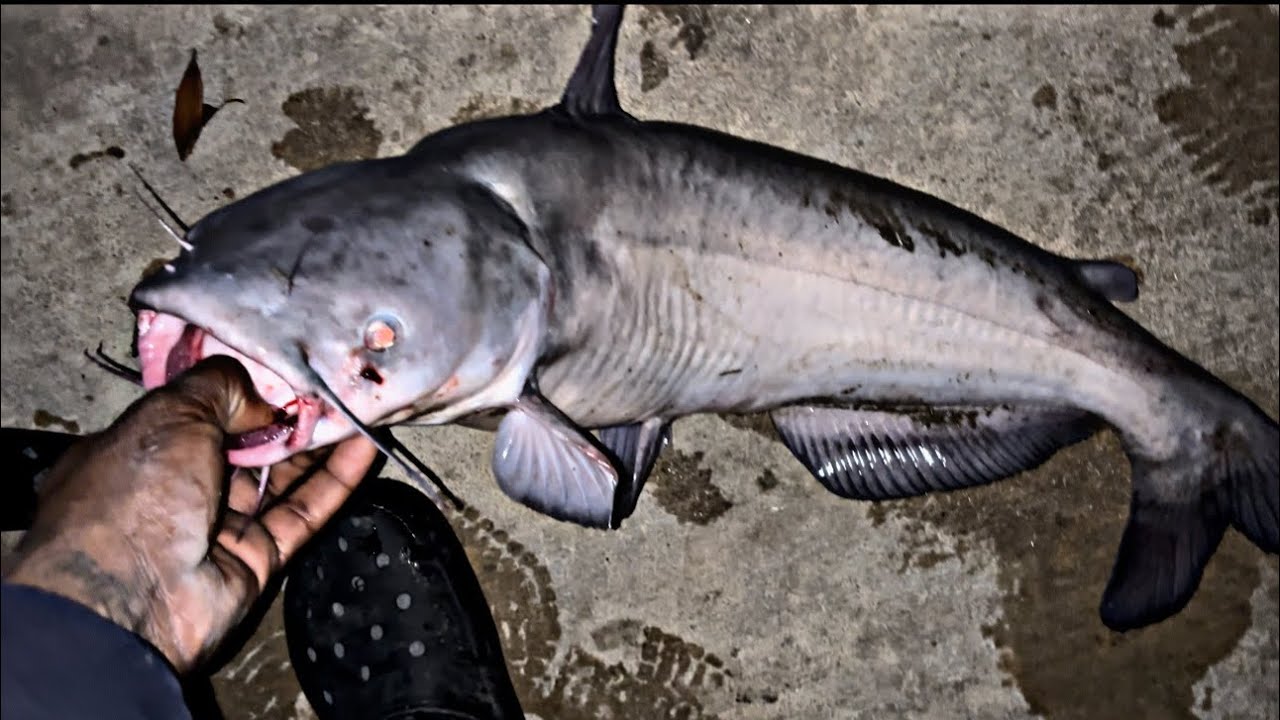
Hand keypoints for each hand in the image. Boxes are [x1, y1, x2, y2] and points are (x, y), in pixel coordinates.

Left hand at [3, 355, 378, 671]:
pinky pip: (302, 512)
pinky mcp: (257, 559)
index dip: (244, 387)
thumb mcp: (170, 414)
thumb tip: (265, 402)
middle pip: (247, 444)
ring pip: (281, 478)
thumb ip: (222, 388)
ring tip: (361, 406)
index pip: (200, 409)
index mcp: (141, 447)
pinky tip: (365, 447)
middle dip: (290, 414)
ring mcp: (218, 527)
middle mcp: (178, 487)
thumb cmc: (134, 492)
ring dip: (321, 444)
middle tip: (335, 383)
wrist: (127, 600)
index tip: (287, 365)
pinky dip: (334, 481)